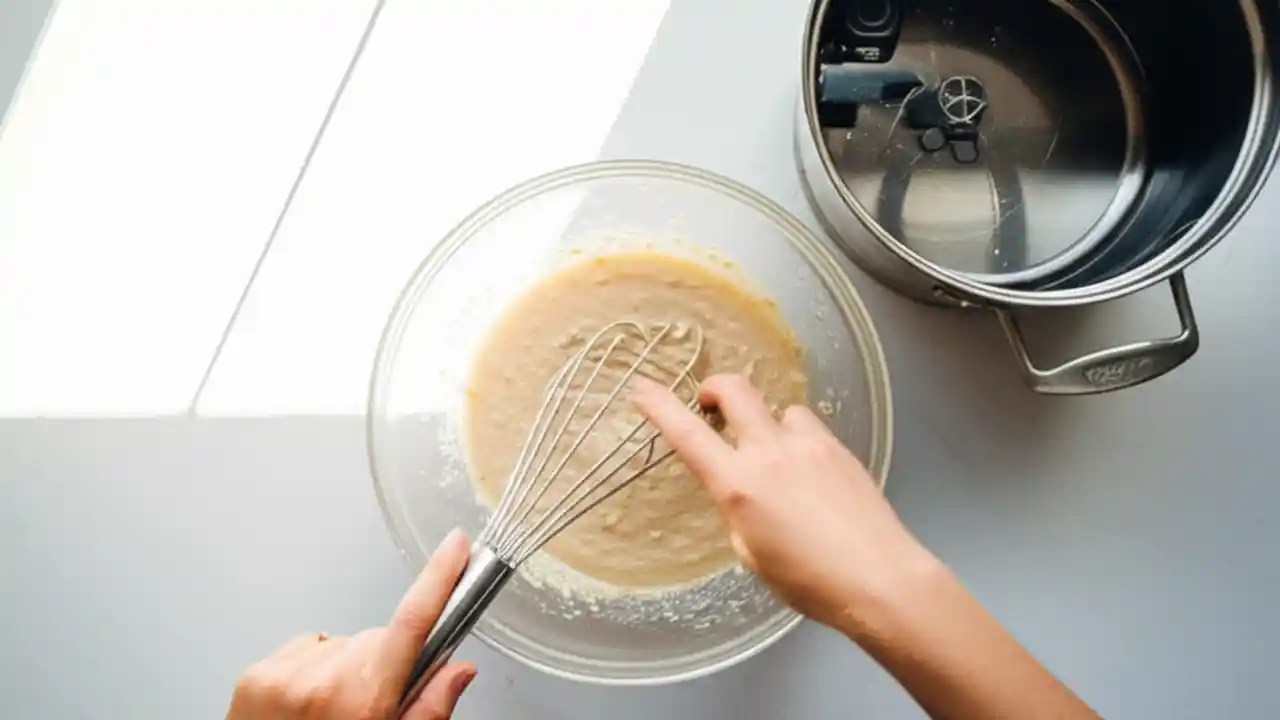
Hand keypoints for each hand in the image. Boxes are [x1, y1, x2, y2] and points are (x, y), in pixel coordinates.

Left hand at [227, 529, 475, 719]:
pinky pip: (305, 651)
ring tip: (328, 714)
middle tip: (373, 704)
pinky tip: (304, 707)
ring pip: (342, 645)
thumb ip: (429, 711)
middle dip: (385, 661)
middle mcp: (325, 681)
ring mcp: (287, 676)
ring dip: (343, 669)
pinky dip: (310, 672)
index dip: (439, 578)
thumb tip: (458, 670)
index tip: (455, 548)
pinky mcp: (257, 675)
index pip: (413, 622)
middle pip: (379, 638)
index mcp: (365, 702)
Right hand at [633, 374, 936, 630]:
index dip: (659, 407)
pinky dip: (799, 441)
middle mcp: (770, 453)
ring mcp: (809, 445)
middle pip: (735, 390)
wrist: (879, 577)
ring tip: (779, 458)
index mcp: (739, 486)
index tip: (642, 390)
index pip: (688, 435)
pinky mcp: (839, 448)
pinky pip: (808, 429)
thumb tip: (745, 491)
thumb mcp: (752, 554)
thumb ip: (739, 511)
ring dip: (768, 424)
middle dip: (714, 388)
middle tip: (710, 404)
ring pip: (779, 410)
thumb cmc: (807, 581)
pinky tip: (812, 474)